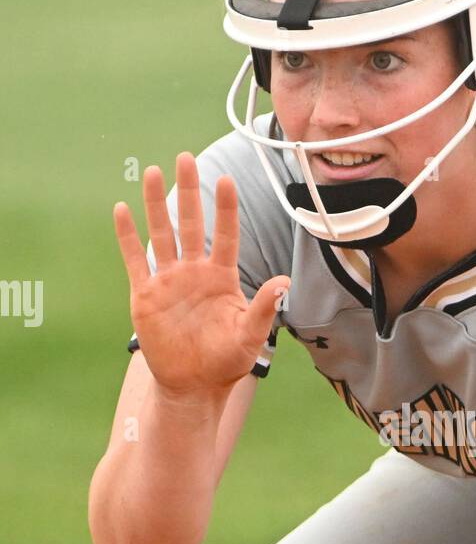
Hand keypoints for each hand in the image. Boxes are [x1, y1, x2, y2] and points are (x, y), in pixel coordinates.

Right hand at [113, 152, 290, 396]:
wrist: (193, 385)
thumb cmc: (226, 362)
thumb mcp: (250, 336)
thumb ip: (264, 308)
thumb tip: (284, 282)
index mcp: (222, 278)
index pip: (226, 235)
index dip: (226, 209)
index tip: (227, 180)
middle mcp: (195, 272)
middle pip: (191, 223)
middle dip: (189, 191)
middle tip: (186, 157)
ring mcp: (169, 280)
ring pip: (162, 233)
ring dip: (156, 204)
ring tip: (152, 171)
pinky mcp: (146, 294)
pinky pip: (135, 259)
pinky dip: (127, 236)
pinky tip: (122, 209)